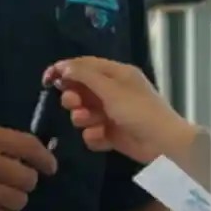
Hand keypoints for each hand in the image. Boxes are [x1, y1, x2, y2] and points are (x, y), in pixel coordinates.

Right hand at [0, 122, 57, 210]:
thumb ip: (6, 143)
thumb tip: (42, 158)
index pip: (28, 145)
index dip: (45, 159)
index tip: (50, 168)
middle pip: (28, 178)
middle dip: (26, 183)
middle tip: (15, 182)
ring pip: (19, 201)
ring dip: (15, 201)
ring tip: (2, 196)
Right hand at [45, 56, 196, 164]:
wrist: (163, 144)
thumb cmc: (138, 110)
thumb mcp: (110, 88)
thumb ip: (85, 76)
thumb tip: (63, 66)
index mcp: (116, 74)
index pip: (85, 66)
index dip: (65, 70)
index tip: (47, 79)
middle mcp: (113, 91)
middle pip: (81, 90)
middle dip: (74, 98)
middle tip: (74, 104)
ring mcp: (112, 114)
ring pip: (83, 113)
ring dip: (83, 118)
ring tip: (92, 122)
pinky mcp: (112, 134)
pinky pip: (92, 133)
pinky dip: (94, 136)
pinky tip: (103, 138)